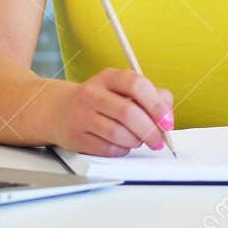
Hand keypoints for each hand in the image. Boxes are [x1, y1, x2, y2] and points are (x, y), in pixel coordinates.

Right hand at [56, 68, 174, 156]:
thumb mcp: (123, 89)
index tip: (167, 121)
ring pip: (118, 134)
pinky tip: (123, 145)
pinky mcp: (76, 137)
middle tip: (159, 139)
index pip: (136, 85)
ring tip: (138, 140)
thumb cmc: (100, 100)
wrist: (60, 109)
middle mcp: (93, 93)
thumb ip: (151, 96)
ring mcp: (81, 115)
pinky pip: (107, 149)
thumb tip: (167, 114)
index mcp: (109, 77)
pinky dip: (121, 150)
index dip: (156, 105)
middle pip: (128, 113)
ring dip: (136, 141)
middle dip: (150, 130)